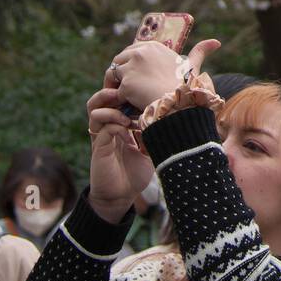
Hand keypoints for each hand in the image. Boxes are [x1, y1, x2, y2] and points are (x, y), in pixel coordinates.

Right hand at [86, 73, 154, 224]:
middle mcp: (108, 123)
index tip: (148, 84)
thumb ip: (159, 129)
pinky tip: (128, 128)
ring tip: (128, 107)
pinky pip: (101, 127)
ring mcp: (101, 134)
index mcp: (120, 120)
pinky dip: (115, 123)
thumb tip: (185, 113)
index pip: (119, 94)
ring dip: (112, 103)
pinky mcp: (98, 147)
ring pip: (95, 105)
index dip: (130, 86)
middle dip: (118, 87)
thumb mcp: (152, 145)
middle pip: (104, 93)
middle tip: (135, 89)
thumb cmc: (137, 170)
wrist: (121, 195)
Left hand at [110, 37, 220, 113]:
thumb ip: (200, 52)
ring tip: (125, 98)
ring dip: (116, 86)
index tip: (136, 77)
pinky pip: (114, 91)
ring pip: (112, 74)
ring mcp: (132, 66)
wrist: (181, 106)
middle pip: (119, 60)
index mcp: (153, 46)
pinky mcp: (126, 83)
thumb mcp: (192, 67)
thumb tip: (216, 41)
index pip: (131, 51)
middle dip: (120, 74)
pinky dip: (119, 100)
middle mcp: (141, 52)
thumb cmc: (187, 87)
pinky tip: (127, 106)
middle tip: (126, 90)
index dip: (131, 65)